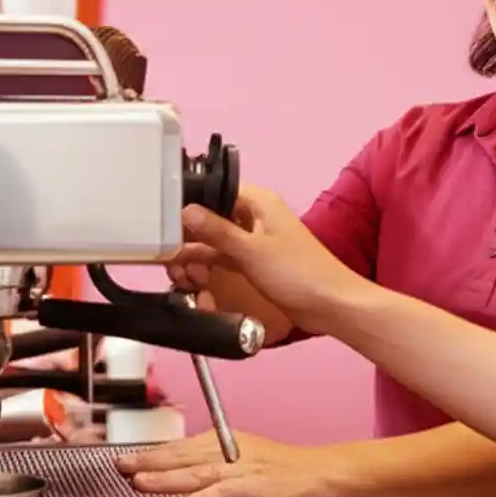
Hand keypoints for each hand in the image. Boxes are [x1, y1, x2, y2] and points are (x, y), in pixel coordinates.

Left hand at [116, 429, 344, 496]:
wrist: (322, 476)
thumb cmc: (288, 474)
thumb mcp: (248, 464)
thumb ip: (219, 470)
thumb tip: (187, 480)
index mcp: (229, 443)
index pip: (184, 446)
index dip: (156, 454)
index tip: (129, 460)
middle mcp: (233, 451)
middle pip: (184, 455)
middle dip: (150, 462)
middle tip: (121, 466)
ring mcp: (244, 467)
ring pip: (197, 472)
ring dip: (166, 478)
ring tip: (139, 482)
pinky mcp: (257, 485)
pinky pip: (224, 492)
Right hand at [173, 184, 369, 332]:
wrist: (329, 305)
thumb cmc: (297, 273)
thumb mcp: (251, 251)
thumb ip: (217, 231)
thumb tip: (185, 210)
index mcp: (258, 202)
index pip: (215, 191)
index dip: (190, 203)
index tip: (166, 221)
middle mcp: (254, 217)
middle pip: (210, 218)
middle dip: (188, 237)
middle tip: (170, 257)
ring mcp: (253, 241)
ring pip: (214, 242)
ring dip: (196, 256)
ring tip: (181, 274)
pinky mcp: (254, 263)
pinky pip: (224, 259)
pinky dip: (210, 268)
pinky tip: (195, 280)